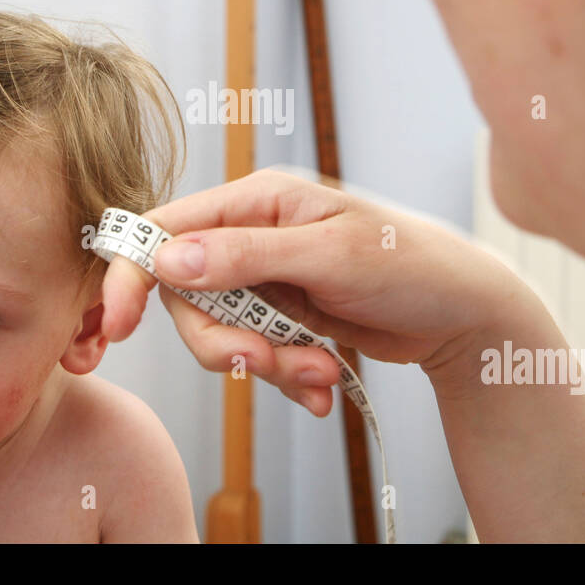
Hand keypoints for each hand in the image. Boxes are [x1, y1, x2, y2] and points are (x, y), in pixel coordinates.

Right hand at [99, 167, 543, 416]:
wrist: (466, 314)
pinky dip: (284, 378)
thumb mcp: (330, 257)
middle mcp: (254, 234)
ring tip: (319, 375)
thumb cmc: (412, 264)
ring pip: (221, 333)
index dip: (133, 276)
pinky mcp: (285, 316)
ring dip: (266, 366)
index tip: (117, 327)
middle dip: (226, 344)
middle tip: (268, 364)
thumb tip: (166, 259)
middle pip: (186, 297)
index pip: (166, 229)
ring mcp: (268, 278)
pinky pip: (256, 355)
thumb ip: (245, 257)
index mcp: (259, 199)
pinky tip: (323, 385)